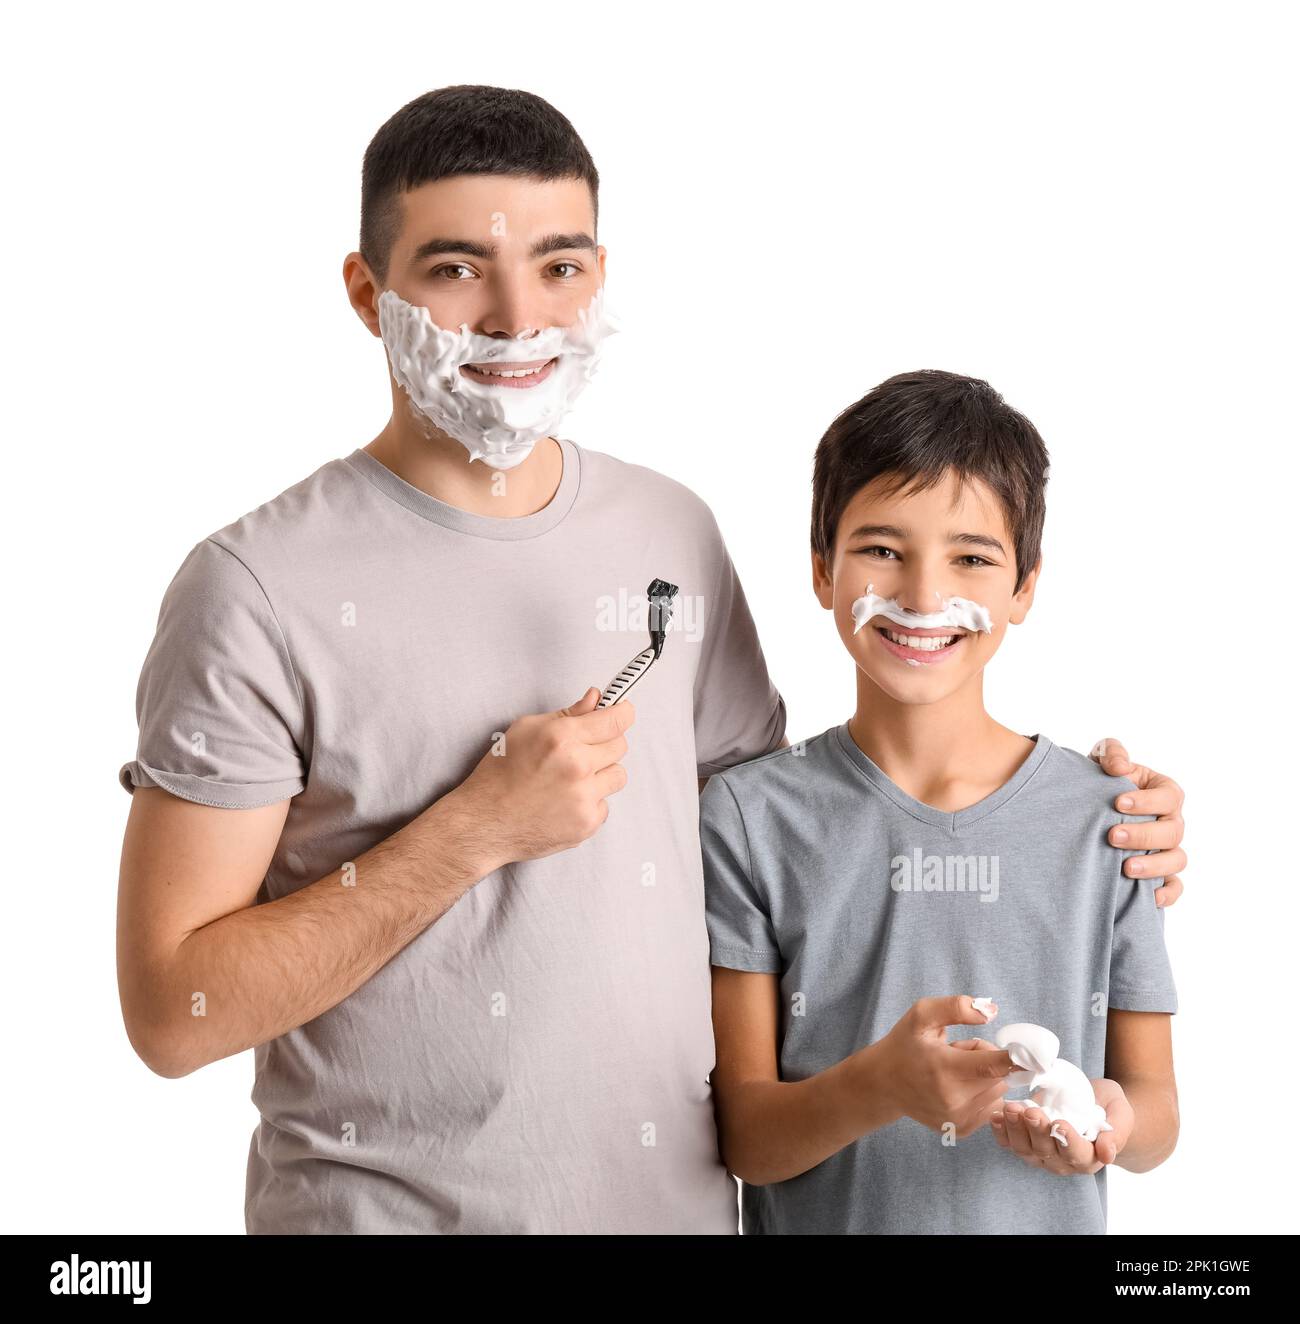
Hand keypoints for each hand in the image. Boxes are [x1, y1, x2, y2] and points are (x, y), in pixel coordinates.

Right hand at [454, 687, 634, 870]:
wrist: (485, 822)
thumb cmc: (500, 775)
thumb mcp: (525, 730)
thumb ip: (567, 713)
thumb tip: (595, 699)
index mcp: (561, 737)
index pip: (616, 720)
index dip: (623, 712)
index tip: (623, 712)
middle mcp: (577, 766)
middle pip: (620, 746)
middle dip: (604, 744)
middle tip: (582, 750)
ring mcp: (584, 797)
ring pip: (618, 775)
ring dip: (601, 774)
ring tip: (571, 779)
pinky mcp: (587, 823)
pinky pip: (605, 804)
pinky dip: (590, 801)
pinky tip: (564, 801)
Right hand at [874, 996, 1015, 1137]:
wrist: (883, 1083)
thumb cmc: (905, 1045)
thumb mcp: (922, 1015)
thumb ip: (956, 1007)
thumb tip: (992, 1011)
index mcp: (945, 1069)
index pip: (996, 1065)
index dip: (1017, 1057)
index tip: (1030, 1053)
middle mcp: (954, 1100)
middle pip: (1000, 1076)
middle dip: (988, 1060)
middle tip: (959, 1053)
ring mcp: (958, 1119)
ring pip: (998, 1092)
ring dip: (985, 1078)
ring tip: (955, 1071)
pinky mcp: (962, 1130)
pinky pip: (992, 1107)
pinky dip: (981, 1095)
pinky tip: (956, 1087)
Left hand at [991, 1078, 1132, 1174]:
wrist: (1092, 1103)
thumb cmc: (1109, 1109)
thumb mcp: (1120, 1114)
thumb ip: (1115, 1134)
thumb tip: (1107, 1155)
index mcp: (1089, 1157)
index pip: (1078, 1155)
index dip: (1068, 1141)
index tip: (1060, 1123)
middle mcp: (1063, 1161)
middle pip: (1046, 1151)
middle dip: (1037, 1131)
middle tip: (1031, 1112)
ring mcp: (1040, 1154)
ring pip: (1024, 1148)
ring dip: (1015, 1128)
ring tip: (1011, 1108)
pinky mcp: (1023, 1142)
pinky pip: (1008, 1141)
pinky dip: (1000, 1130)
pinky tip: (996, 1115)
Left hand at [1090, 737, 1185, 906]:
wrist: (1088, 806)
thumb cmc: (1102, 779)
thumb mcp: (1104, 758)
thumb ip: (1112, 752)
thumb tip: (1118, 766)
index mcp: (1164, 793)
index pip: (1168, 797)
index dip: (1147, 801)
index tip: (1118, 803)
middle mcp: (1171, 822)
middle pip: (1172, 831)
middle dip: (1143, 835)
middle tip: (1112, 836)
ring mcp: (1168, 849)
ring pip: (1176, 860)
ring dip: (1154, 865)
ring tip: (1125, 868)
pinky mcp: (1160, 873)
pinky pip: (1175, 888)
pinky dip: (1167, 894)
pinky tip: (1148, 897)